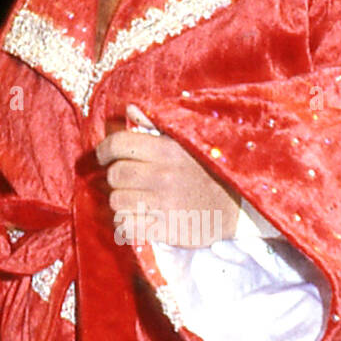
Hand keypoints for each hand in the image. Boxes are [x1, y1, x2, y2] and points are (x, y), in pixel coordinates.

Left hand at [94, 104, 239, 247]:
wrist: (236, 208)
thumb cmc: (207, 172)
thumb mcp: (187, 143)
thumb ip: (156, 127)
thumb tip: (130, 109)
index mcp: (168, 150)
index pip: (119, 144)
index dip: (105, 150)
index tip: (104, 156)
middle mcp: (163, 176)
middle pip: (115, 175)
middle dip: (116, 178)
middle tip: (127, 181)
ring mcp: (163, 205)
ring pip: (116, 202)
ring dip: (121, 201)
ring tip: (136, 199)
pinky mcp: (164, 230)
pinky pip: (125, 226)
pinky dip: (126, 223)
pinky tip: (138, 218)